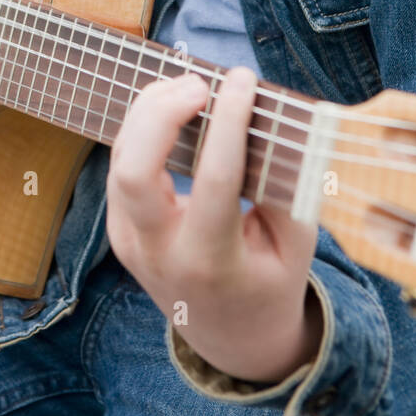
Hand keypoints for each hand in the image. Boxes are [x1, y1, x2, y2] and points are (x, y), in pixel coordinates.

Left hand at [106, 65, 322, 383]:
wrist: (231, 337)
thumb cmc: (271, 283)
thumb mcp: (296, 246)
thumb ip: (286, 187)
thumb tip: (271, 118)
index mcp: (210, 264)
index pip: (214, 181)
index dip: (229, 122)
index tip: (243, 78)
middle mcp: (158, 253)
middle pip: (133, 172)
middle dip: (160, 115)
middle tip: (199, 83)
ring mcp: (129, 242)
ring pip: (120, 161)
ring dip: (150, 113)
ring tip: (191, 86)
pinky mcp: (120, 227)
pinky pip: (120, 165)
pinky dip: (144, 128)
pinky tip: (174, 106)